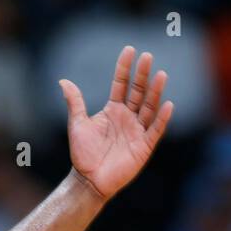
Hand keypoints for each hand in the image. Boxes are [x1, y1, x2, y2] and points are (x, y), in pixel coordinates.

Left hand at [59, 46, 172, 200]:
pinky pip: (155, 130)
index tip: (130, 50)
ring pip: (149, 107)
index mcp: (113, 110)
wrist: (88, 180)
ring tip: (161, 74)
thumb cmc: (83, 153)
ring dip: (155, 92)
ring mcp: (137, 130)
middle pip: (138, 92)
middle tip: (147, 56)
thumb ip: (75, 102)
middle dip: (142, 75)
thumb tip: (63, 81)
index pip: (121, 84)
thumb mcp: (77, 124)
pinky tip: (167, 105)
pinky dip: (161, 118)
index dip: (125, 68)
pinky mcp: (144, 146)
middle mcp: (128, 117)